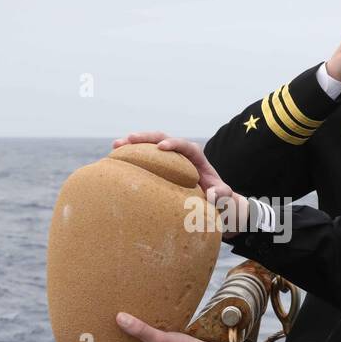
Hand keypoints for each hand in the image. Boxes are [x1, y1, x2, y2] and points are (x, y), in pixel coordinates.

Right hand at [111, 131, 244, 230]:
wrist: (214, 203)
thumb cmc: (220, 201)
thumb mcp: (225, 199)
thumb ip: (223, 195)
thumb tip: (214, 193)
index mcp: (198, 159)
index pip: (186, 146)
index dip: (174, 144)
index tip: (161, 148)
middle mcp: (182, 155)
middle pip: (163, 139)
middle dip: (146, 138)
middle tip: (128, 139)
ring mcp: (169, 161)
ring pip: (150, 147)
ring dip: (133, 144)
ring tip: (115, 146)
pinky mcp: (160, 168)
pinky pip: (145, 159)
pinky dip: (132, 157)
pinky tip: (115, 160)